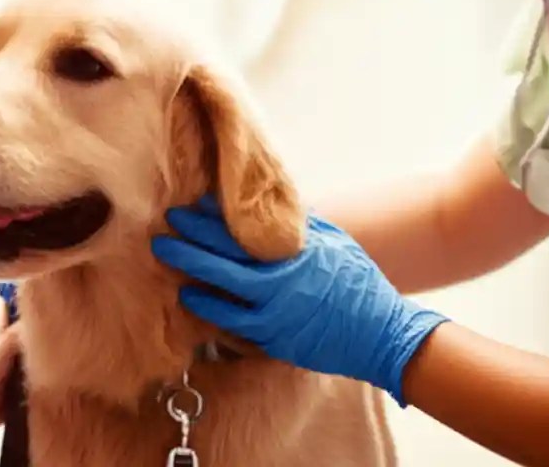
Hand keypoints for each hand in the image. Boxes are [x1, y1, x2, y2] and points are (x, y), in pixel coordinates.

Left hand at [151, 195, 449, 405]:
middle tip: (163, 230)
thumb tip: (272, 206)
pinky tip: (191, 301)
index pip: (241, 231)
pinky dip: (211, 312)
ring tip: (168, 264)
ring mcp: (275, 316)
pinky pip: (234, 327)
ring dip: (192, 278)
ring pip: (221, 296)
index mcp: (294, 254)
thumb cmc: (360, 283)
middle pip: (222, 260)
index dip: (210, 219)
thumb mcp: (335, 243)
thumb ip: (301, 226)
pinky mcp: (274, 342)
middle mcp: (280, 283)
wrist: (385, 335)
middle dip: (188, 244)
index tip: (188, 206)